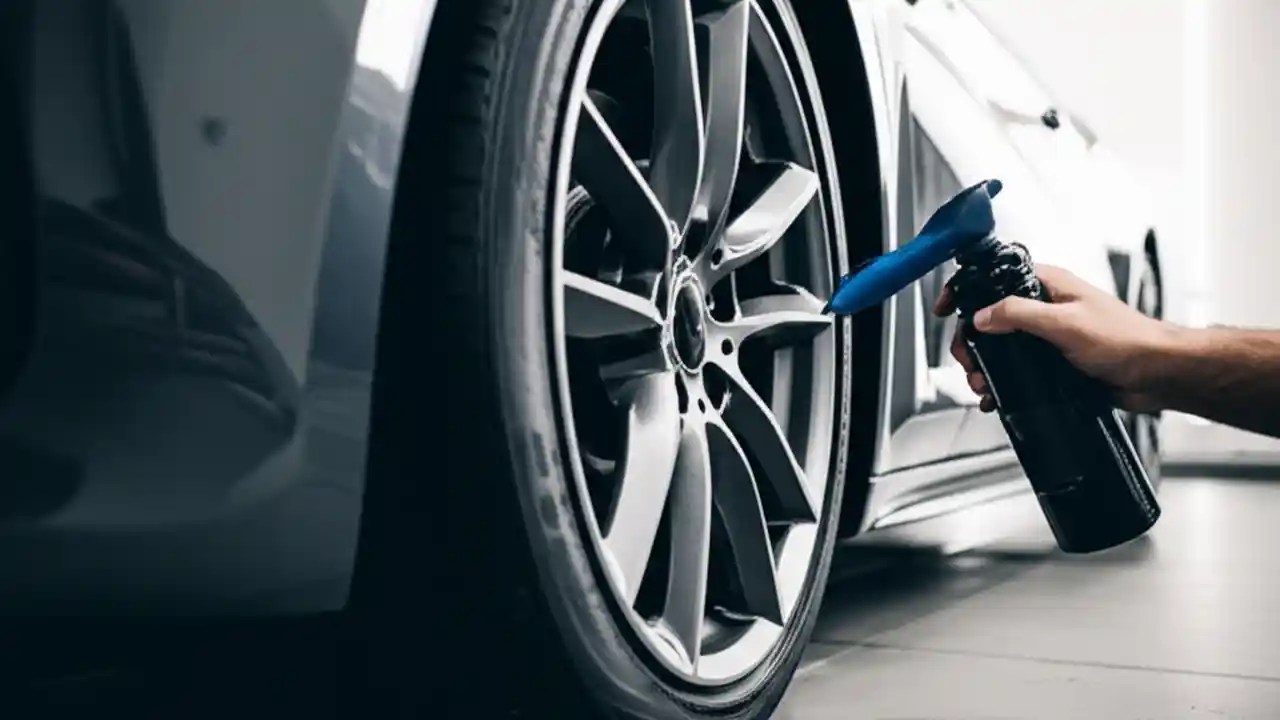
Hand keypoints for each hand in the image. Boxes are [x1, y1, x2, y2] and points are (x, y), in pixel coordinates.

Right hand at [934, 264, 1174, 412]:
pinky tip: (996, 396)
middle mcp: (1045, 307)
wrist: (1156, 375)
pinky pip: (1016, 369)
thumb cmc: (1126, 340)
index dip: (965, 291)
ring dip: (984, 368)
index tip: (946, 309)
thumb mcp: (1065, 323)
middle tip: (970, 362)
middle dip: (972, 342)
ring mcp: (1048, 335)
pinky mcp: (1052, 361)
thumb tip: (982, 316)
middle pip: (989, 318)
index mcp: (1048, 285)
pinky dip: (1001, 383)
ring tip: (983, 385)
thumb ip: (1019, 314)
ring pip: (1000, 347)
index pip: (994, 278)